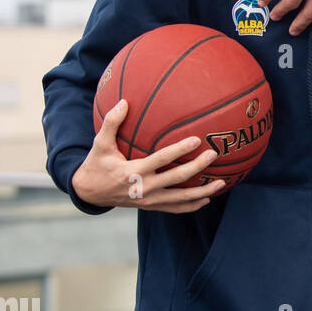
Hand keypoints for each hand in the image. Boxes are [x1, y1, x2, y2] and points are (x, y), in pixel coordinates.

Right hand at [71, 99, 224, 211]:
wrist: (89, 192)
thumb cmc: (97, 164)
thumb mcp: (99, 144)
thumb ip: (111, 123)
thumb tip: (124, 101)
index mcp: (132, 171)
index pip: (161, 159)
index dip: (179, 150)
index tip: (196, 140)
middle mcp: (143, 187)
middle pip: (176, 179)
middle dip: (197, 167)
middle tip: (214, 155)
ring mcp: (149, 200)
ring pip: (181, 198)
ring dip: (203, 192)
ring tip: (222, 182)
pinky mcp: (151, 206)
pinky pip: (175, 208)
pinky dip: (192, 205)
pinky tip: (207, 199)